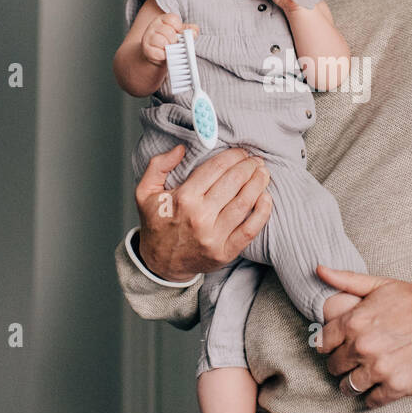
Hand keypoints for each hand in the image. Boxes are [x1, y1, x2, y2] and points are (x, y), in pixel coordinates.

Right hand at [134, 143, 271, 280]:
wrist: (161, 263)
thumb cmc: (157, 224)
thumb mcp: (145, 192)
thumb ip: (158, 165)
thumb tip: (181, 149)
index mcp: (183, 198)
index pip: (216, 168)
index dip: (233, 156)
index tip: (240, 152)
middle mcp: (200, 217)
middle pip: (233, 182)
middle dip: (248, 167)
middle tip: (255, 160)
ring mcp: (214, 236)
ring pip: (244, 203)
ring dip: (258, 184)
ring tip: (263, 173)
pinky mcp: (225, 252)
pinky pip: (250, 230)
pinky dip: (262, 212)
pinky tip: (266, 198)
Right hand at [141, 12, 198, 65]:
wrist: (158, 54)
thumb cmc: (171, 42)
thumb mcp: (181, 33)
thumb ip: (189, 31)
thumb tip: (194, 32)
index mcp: (163, 19)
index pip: (172, 19)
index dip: (178, 28)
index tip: (178, 33)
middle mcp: (154, 26)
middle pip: (169, 32)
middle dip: (175, 40)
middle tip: (174, 43)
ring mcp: (148, 37)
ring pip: (163, 42)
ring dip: (169, 48)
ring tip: (169, 49)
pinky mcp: (146, 49)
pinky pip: (159, 53)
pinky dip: (164, 56)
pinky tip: (164, 55)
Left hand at [314, 265, 411, 408]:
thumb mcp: (380, 285)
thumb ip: (346, 280)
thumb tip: (318, 269)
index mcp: (354, 322)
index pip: (322, 343)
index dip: (329, 346)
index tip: (337, 348)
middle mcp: (363, 346)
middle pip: (335, 367)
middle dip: (341, 365)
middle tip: (353, 363)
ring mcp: (379, 368)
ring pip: (350, 387)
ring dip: (354, 385)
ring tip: (363, 379)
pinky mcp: (397, 386)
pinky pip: (372, 401)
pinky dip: (373, 397)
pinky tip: (380, 387)